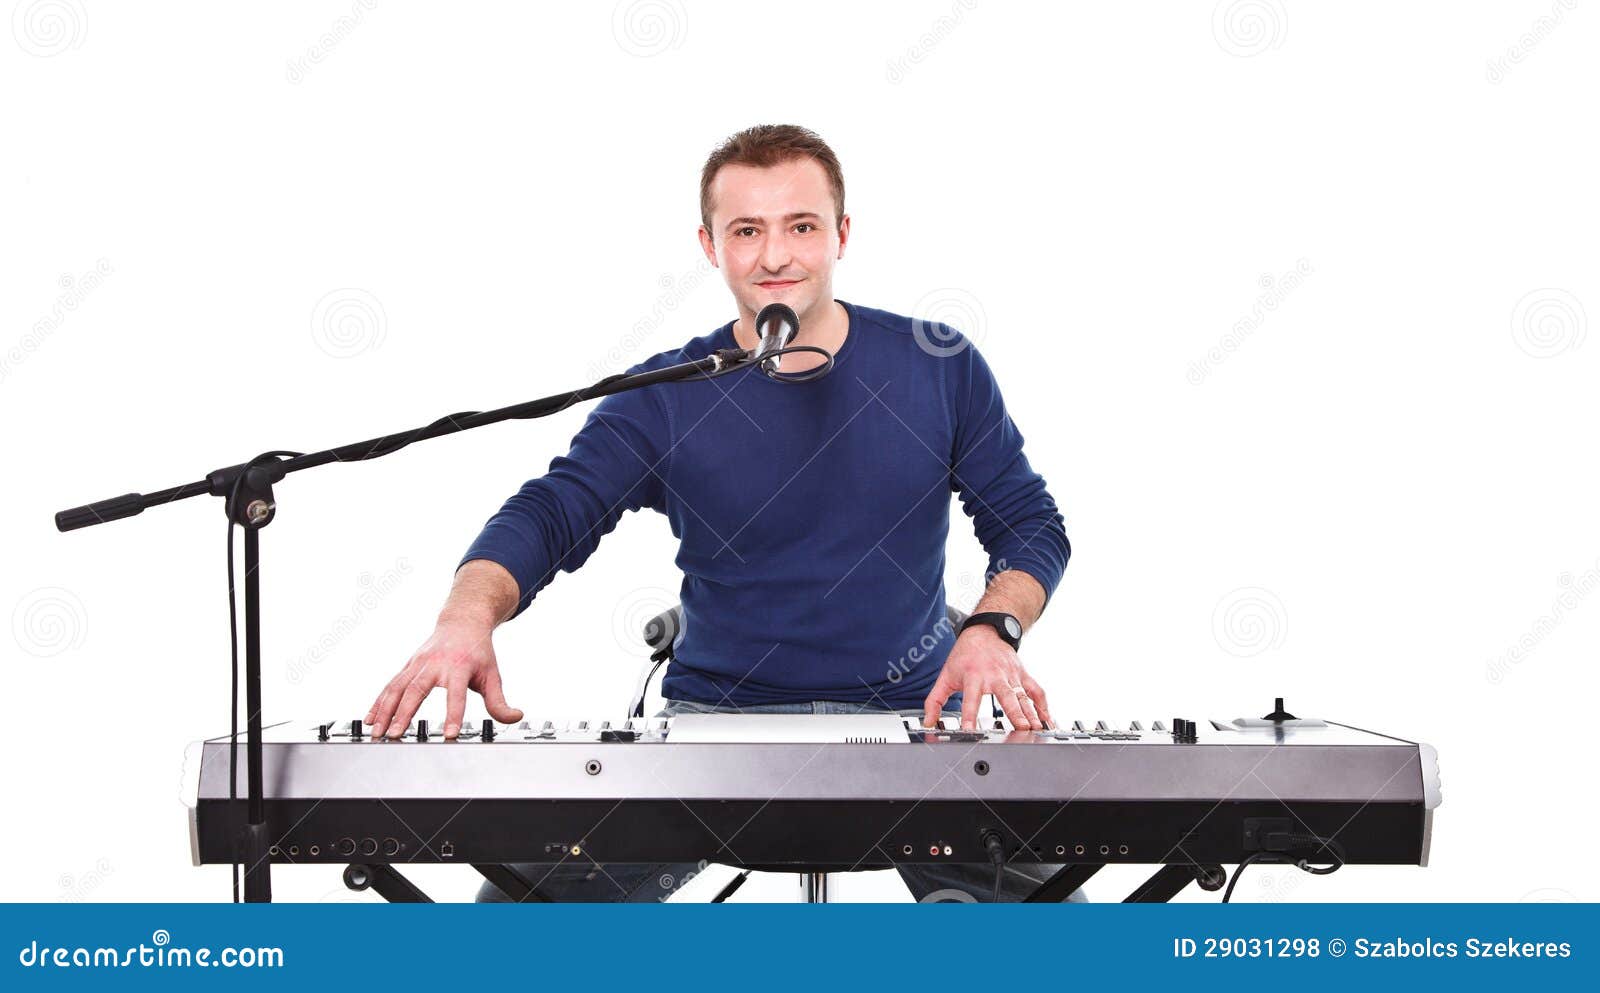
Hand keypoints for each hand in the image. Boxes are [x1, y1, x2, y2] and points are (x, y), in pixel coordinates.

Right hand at [366, 617, 523, 739]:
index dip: (453, 714)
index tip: (448, 735)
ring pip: (397, 687)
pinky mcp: (408, 666)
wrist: (462, 621)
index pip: (456, 694)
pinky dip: (379, 703)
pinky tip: (370, 719)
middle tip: (396, 736)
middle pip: (417, 690)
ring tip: (377, 732)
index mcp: (460, 667)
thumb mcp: (493, 674)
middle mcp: (435, 664)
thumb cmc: (478, 651)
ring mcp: (418, 664)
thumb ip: (499, 701)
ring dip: (385, 710)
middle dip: (405, 714)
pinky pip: (390, 685)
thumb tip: (514, 717)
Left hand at [922, 626, 1051, 730]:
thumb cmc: (964, 656)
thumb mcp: (945, 676)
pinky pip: (1036, 690)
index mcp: (973, 676)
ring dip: (1033, 712)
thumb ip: (935, 701)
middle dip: (1015, 713)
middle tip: (1022, 728)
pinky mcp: (1023, 674)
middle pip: (1006, 696)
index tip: (970, 729)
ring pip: (1024, 695)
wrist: (985, 631)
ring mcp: (1011, 675)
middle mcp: (995, 675)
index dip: (969, 715)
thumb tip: (927, 721)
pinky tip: (1048, 720)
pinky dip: (1044, 705)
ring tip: (1038, 728)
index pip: (971, 699)